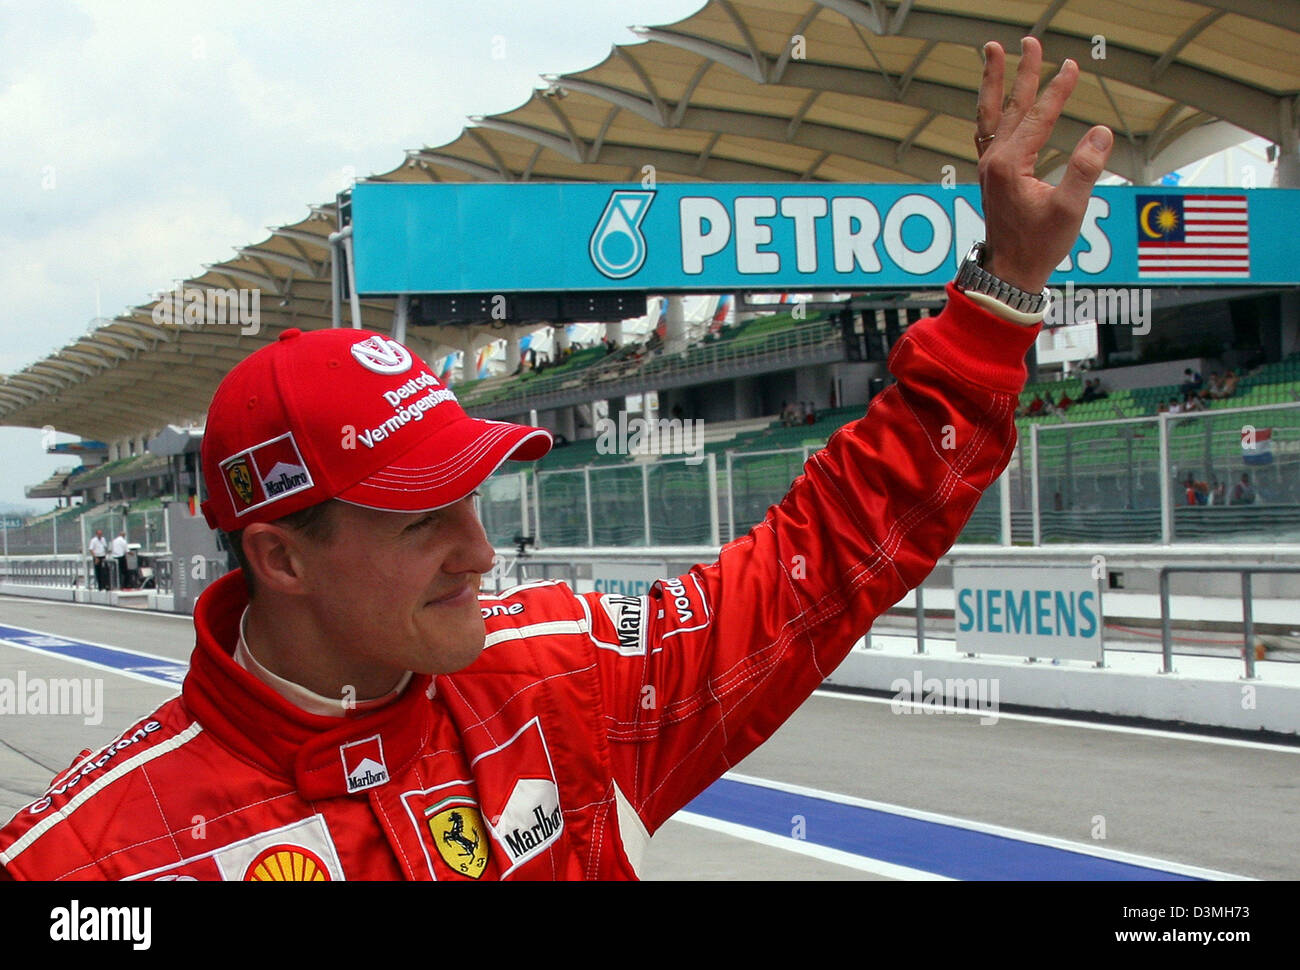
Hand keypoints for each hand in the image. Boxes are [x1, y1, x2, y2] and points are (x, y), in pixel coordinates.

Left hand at [975, 36, 1113, 293]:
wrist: (1011, 271)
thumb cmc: (1039, 244)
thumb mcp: (1069, 209)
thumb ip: (1084, 169)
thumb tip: (1100, 132)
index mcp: (1010, 165)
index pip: (1038, 117)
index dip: (1057, 90)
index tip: (1073, 65)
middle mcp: (994, 160)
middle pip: (1010, 106)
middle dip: (1022, 72)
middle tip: (1029, 41)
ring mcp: (988, 166)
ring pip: (990, 113)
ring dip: (993, 81)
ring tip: (993, 51)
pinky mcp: (989, 173)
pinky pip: (986, 130)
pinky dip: (990, 107)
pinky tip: (993, 97)